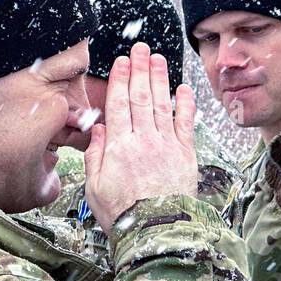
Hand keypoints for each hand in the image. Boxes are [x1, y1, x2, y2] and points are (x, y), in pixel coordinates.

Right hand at [85, 42, 197, 232]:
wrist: (156, 232)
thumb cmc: (123, 214)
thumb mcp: (95, 188)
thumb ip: (96, 156)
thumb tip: (99, 129)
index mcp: (118, 147)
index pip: (118, 104)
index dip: (120, 79)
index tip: (121, 61)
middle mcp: (143, 140)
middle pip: (140, 96)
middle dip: (139, 69)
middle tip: (140, 47)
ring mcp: (166, 146)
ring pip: (161, 104)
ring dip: (160, 78)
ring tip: (158, 58)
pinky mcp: (185, 155)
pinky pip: (185, 123)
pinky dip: (185, 104)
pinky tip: (183, 88)